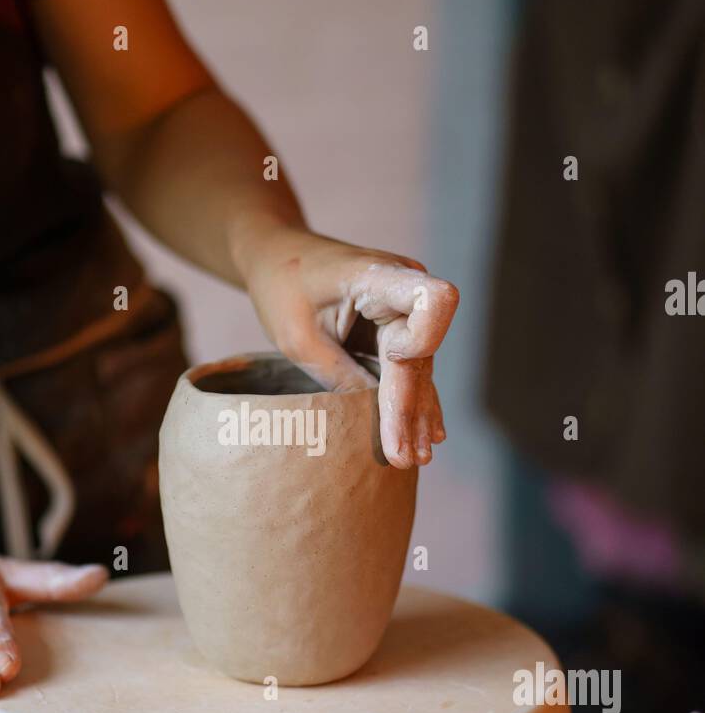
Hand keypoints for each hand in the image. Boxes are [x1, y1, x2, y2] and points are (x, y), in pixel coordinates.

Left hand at [236, 225, 458, 467]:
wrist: (278, 254)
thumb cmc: (281, 285)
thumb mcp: (297, 335)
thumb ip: (336, 373)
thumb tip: (370, 418)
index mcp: (377, 275)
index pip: (433, 300)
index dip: (424, 337)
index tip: (397, 360)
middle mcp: (403, 287)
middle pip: (421, 352)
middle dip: (411, 405)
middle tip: (404, 455)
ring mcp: (404, 309)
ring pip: (419, 368)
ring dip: (415, 414)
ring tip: (414, 458)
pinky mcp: (396, 328)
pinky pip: (409, 369)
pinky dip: (411, 402)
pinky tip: (427, 434)